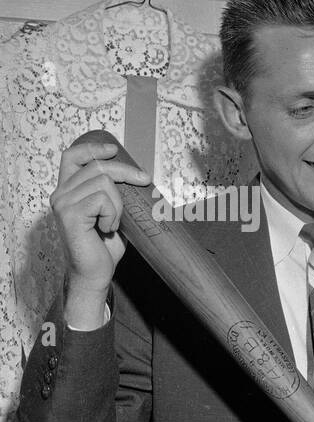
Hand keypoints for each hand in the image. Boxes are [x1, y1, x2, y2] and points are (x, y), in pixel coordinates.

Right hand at [50, 140, 151, 327]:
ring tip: (113, 222)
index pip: (72, 156)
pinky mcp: (70, 215)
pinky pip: (102, 200)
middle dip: (126, 172)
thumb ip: (115, 194)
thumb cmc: (105, 245)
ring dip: (118, 203)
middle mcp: (60, 193)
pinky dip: (113, 213)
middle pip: (97, 166)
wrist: (96, 273)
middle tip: (145, 181)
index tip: (114, 150)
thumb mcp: (112, 212)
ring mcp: (63, 203)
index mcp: (68, 189)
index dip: (93, 148)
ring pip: (103, 183)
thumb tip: (140, 175)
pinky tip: (107, 229)